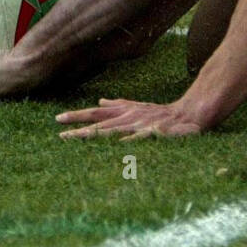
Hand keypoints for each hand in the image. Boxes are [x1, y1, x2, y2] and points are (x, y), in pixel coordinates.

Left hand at [57, 98, 205, 140]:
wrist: (188, 115)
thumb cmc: (160, 113)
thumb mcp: (137, 106)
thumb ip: (119, 104)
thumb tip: (101, 102)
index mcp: (123, 112)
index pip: (96, 114)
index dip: (77, 116)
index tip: (58, 119)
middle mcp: (128, 117)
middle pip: (99, 123)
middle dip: (79, 127)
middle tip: (60, 132)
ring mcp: (139, 125)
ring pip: (112, 131)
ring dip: (93, 134)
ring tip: (76, 138)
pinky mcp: (152, 134)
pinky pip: (136, 138)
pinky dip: (126, 141)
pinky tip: (116, 145)